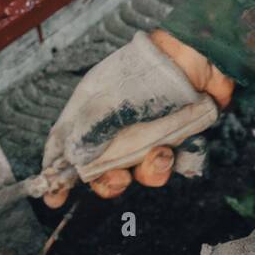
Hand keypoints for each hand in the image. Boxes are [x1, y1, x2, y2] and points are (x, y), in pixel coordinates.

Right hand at [38, 30, 233, 206]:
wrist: (199, 56)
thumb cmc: (149, 71)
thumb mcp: (110, 100)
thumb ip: (90, 133)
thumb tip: (73, 162)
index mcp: (92, 112)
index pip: (66, 146)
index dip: (58, 173)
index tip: (55, 198)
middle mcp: (117, 125)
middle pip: (102, 168)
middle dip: (110, 182)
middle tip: (119, 180)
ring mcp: (148, 133)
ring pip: (140, 171)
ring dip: (149, 171)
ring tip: (162, 154)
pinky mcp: (176, 138)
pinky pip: (171, 165)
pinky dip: (176, 163)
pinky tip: (180, 150)